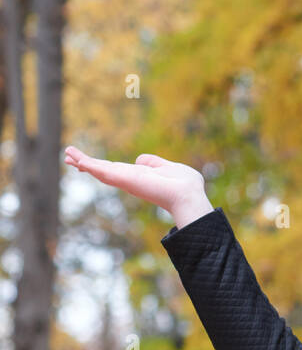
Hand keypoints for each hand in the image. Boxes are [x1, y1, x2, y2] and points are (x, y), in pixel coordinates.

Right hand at [64, 145, 211, 221]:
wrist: (186, 195)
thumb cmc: (184, 184)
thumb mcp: (168, 168)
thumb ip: (155, 163)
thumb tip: (140, 160)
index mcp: (139, 177)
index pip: (116, 170)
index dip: (101, 165)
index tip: (87, 162)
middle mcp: (130, 180)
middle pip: (103, 171)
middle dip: (86, 164)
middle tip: (68, 157)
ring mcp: (126, 181)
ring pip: (100, 170)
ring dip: (83, 162)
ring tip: (67, 154)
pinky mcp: (124, 179)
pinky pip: (102, 170)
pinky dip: (88, 164)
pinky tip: (75, 158)